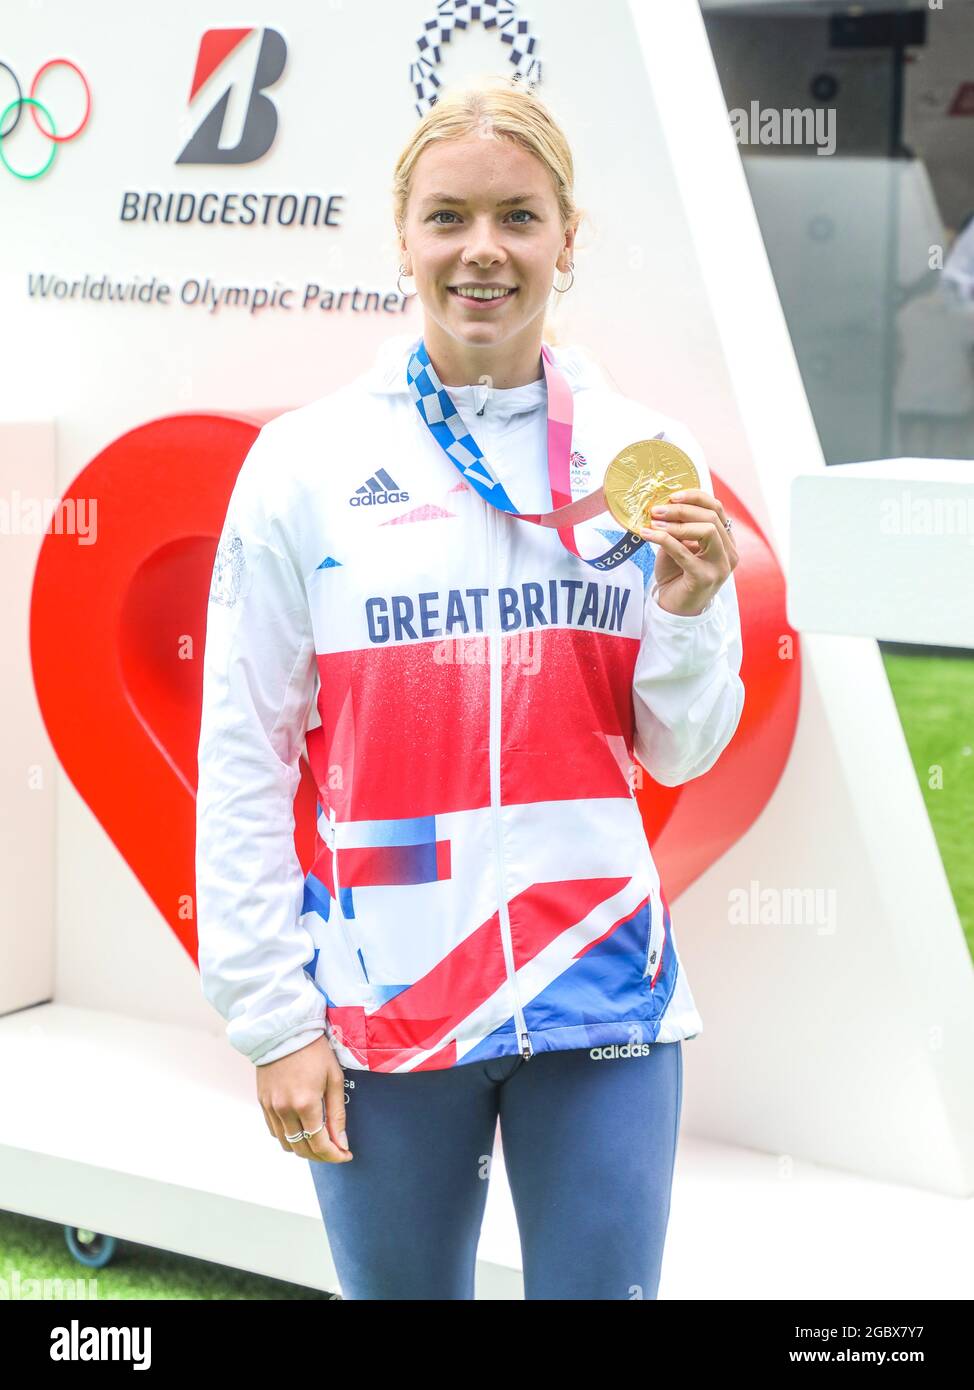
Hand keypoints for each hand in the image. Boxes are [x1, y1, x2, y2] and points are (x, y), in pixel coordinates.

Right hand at [257, 1034, 352, 1162]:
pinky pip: (274, 1131)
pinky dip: (288, 1137)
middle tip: (335, 1151)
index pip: (319, 1144)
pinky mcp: (262, 1102)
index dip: (334, 1155)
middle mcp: (284, 1110)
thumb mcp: (333, 1078)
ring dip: (303, 1149)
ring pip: (286, 1143)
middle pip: (301, 1149)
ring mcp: (270, 1107)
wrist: (285, 1030)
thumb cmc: (315, 1050)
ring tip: (319, 1141)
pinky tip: (300, 1130)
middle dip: (321, 1156)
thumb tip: (342, 1143)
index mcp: (305, 1104)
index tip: (346, 1155)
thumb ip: (337, 1114)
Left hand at [637, 487, 738, 615]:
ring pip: (707, 530)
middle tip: (656, 509)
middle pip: (711, 517)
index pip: (717, 509)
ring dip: (676, 524)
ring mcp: (720, 566)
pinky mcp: (705, 578)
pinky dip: (664, 539)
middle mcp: (729, 553)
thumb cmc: (677, 575)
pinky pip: (685, 551)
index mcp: (726, 541)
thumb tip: (664, 503)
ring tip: (653, 522)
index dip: (695, 497)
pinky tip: (647, 534)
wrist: (674, 609)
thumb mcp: (680, 544)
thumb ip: (680, 526)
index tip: (672, 495)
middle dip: (681, 509)